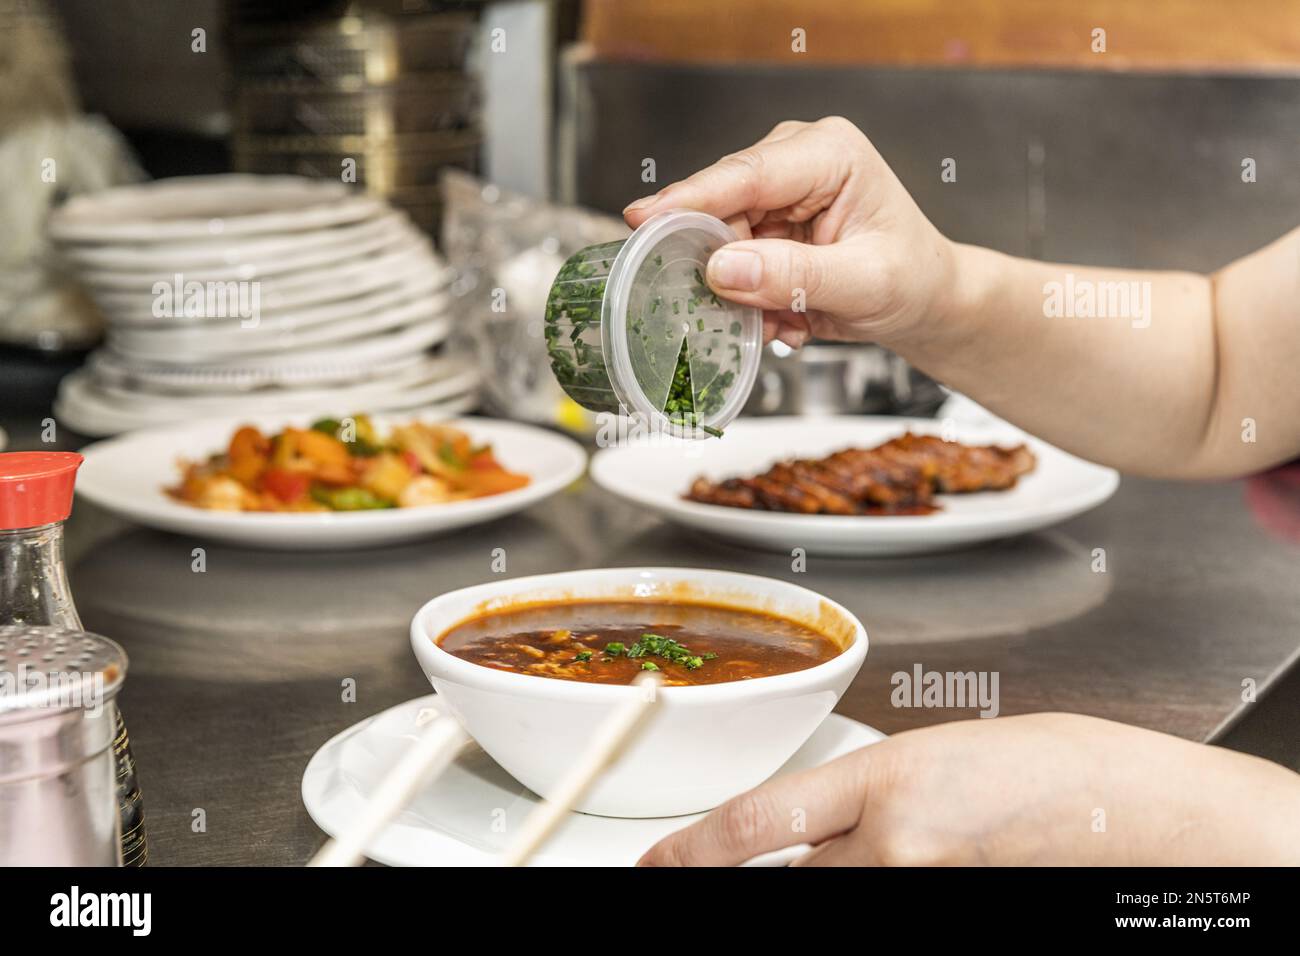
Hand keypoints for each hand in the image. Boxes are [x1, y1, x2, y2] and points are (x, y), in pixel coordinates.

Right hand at [623, 116, 955, 348]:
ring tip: (784, 322)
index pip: (745, 175)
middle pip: (722, 207)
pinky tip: (786, 316)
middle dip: (726, 268)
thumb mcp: (863, 283)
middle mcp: (797, 160)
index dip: (690, 199)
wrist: (928, 302)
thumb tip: (723, 268)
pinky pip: (731, 261)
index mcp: (828, 153)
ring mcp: (778, 191)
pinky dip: (750, 297)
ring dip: (742, 292)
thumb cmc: (914, 280)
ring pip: (721, 240)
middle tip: (746, 315)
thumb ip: (794, 276)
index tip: (642, 220)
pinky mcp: (767, 222)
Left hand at [638, 713, 1299, 865]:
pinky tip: (862, 874)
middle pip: (785, 882)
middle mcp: (898, 845)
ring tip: (830, 860)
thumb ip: (853, 796)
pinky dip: (858, 892)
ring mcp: (923, 887)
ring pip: (828, 899)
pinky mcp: (945, 910)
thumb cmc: (1032, 768)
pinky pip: (875, 910)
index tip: (655, 865)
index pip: (759, 821)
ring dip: (809, 884)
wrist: (1123, 808)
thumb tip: (791, 831)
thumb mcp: (924, 760)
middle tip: (696, 877)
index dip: (693, 851)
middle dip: (737, 880)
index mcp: (887, 779)